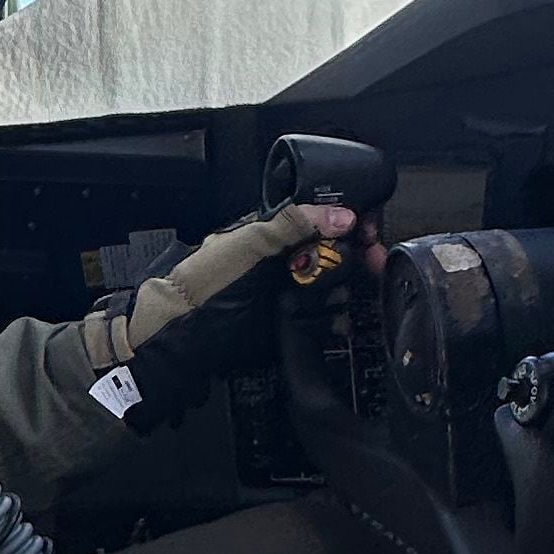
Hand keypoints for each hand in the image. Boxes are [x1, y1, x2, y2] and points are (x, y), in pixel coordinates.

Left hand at [106, 201, 355, 429]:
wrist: (180, 341)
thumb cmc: (205, 288)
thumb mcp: (248, 246)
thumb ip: (290, 225)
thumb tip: (339, 213)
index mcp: (266, 234)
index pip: (315, 220)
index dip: (343, 224)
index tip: (368, 232)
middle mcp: (276, 262)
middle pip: (326, 255)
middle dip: (352, 257)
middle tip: (373, 262)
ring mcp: (281, 294)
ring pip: (326, 287)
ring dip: (346, 289)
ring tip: (358, 291)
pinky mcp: (284, 325)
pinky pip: (317, 319)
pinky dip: (333, 318)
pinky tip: (342, 319)